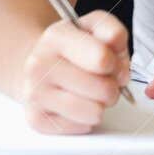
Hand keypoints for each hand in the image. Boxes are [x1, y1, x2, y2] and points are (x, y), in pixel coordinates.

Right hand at [21, 10, 130, 134]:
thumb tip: (118, 57)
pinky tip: (78, 104)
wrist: (38, 64)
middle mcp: (40, 65)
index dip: (116, 64)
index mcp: (56, 36)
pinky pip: (81, 128)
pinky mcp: (36, 119)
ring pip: (94, 113)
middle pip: (103, 89)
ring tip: (93, 94)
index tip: (111, 63)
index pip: (102, 58)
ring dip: (101, 106)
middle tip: (105, 81)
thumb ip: (114, 33)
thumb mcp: (94, 27)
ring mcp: (35, 93)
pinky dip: (86, 120)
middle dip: (113, 87)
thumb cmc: (73, 48)